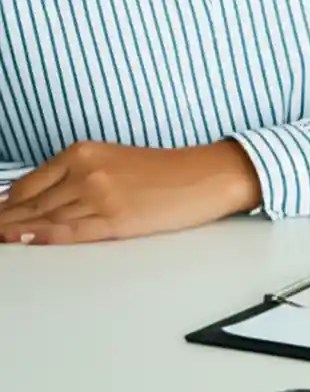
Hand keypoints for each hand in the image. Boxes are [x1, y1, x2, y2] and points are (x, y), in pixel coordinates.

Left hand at [0, 141, 260, 244]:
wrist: (206, 176)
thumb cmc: (167, 172)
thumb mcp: (114, 162)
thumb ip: (77, 176)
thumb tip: (42, 202)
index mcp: (83, 152)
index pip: (27, 184)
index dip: (4, 205)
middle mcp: (86, 170)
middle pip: (30, 203)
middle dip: (3, 220)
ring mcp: (100, 195)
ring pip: (44, 217)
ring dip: (14, 230)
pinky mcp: (116, 219)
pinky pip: (70, 230)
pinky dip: (40, 236)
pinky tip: (20, 239)